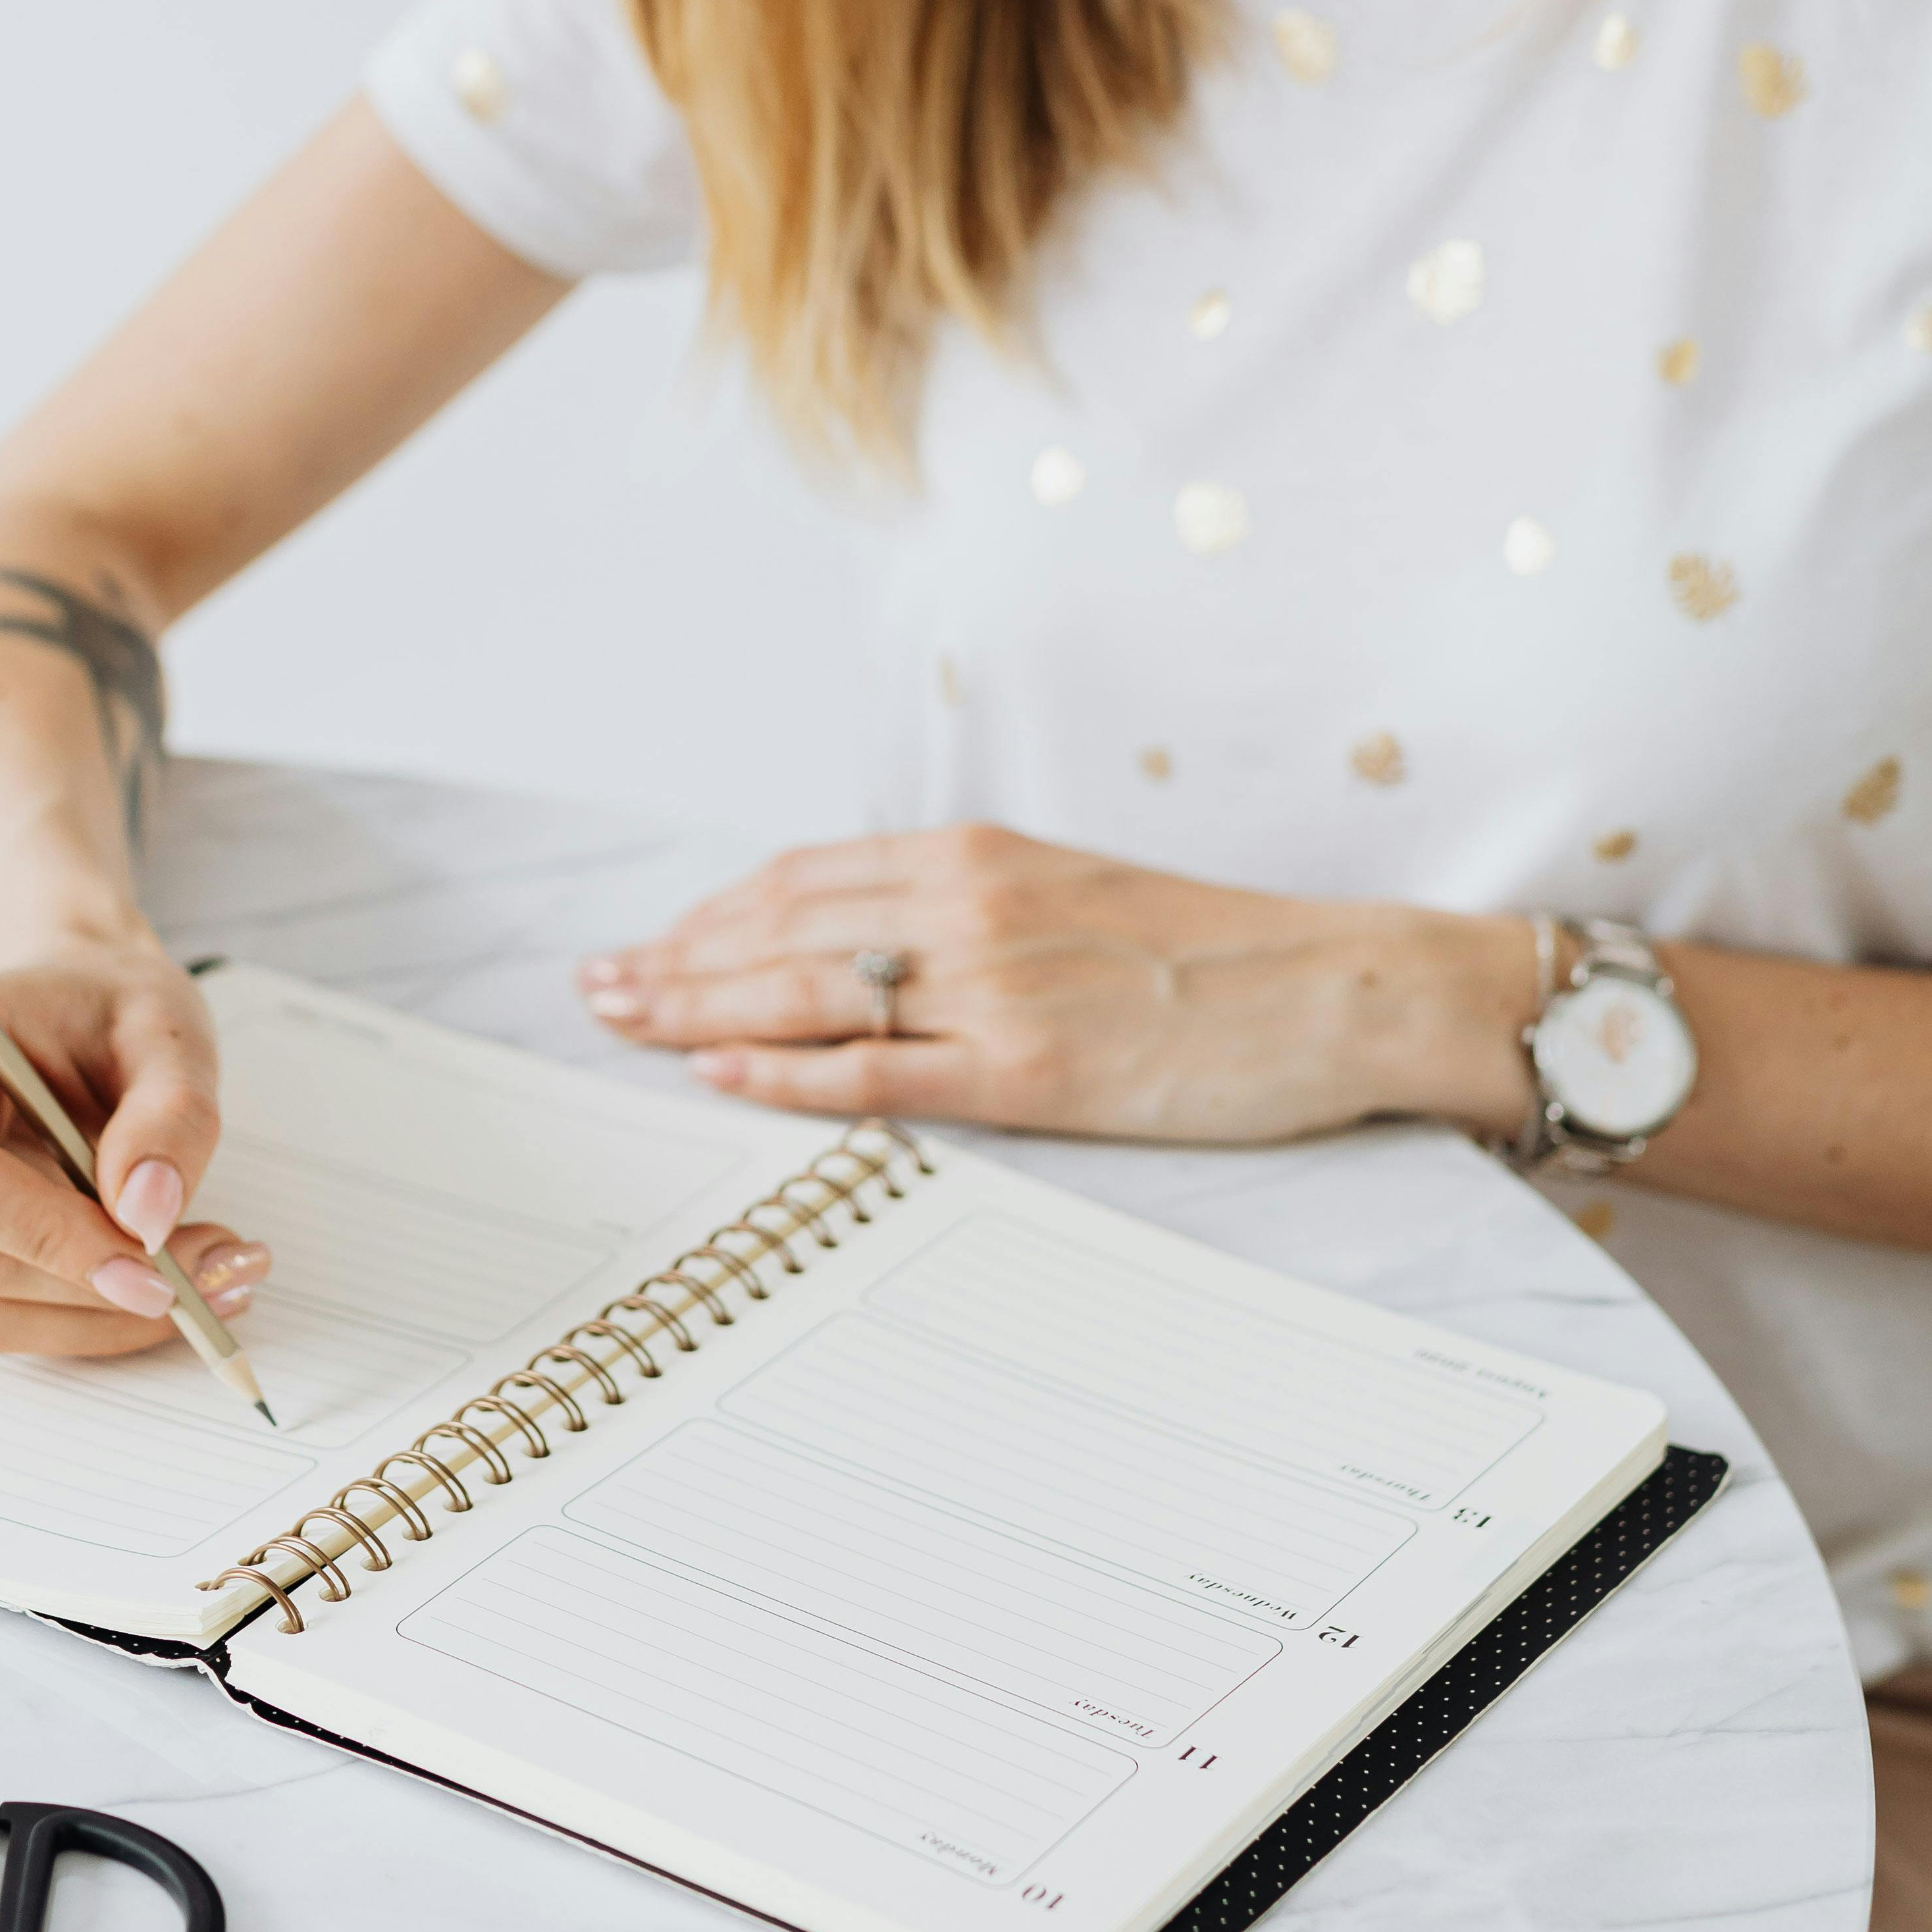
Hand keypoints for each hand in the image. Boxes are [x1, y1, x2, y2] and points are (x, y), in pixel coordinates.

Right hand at [0, 939, 265, 1355]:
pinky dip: (78, 1314)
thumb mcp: (169, 1030)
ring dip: (97, 1316)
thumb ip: (171, 1116)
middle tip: (222, 1273)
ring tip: (204, 1277)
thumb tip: (147, 1220)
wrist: (63, 1005)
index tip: (156, 1274)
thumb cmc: (106, 1004)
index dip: (50, 1241)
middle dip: (101, 1287)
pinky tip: (149, 1281)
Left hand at [577, 824, 1534, 1146]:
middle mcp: (971, 905)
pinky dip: (788, 1072)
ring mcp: (995, 987)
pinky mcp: (1027, 1070)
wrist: (1338, 984)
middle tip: (593, 989)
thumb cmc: (1213, 953)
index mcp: (980, 856)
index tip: (647, 944)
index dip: (709, 914)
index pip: (802, 879)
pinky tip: (722, 1075)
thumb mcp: (1074, 895)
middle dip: (673, 960)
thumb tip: (872, 936)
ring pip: (806, 991)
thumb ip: (974, 907)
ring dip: (699, 1009)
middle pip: (779, 928)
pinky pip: (879, 1071)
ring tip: (623, 1025)